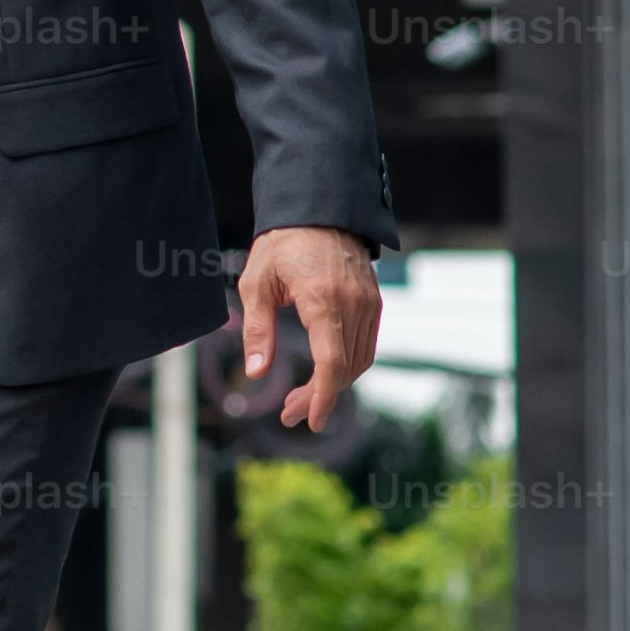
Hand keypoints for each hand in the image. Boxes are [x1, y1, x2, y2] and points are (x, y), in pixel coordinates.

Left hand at [232, 226, 382, 431]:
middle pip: (344, 369)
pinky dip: (346, 367)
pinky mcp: (373, 302)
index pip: (332, 363)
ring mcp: (368, 303)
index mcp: (323, 300)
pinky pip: (365, 346)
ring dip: (332, 386)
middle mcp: (353, 305)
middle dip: (318, 398)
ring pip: (358, 361)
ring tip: (299, 401)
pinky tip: (322, 376)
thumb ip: (257, 329)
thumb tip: (256, 373)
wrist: (320, 209)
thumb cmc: (282, 244)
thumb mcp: (256, 282)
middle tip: (289, 414)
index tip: (311, 421)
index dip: (322, 398)